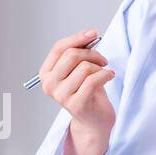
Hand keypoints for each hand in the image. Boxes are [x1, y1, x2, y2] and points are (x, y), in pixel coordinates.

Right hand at [37, 28, 114, 154]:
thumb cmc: (87, 92)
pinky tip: (109, 76)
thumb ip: (79, 52)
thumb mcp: (79, 69)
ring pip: (84, 68)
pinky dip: (106, 75)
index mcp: (46, 74)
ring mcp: (61, 96)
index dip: (77, 38)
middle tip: (102, 59)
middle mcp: (50, 85)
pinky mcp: (76, 104)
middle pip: (71, 56)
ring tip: (103, 72)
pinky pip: (93, 80)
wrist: (94, 121)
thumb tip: (89, 34)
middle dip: (92, 53)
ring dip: (99, 67)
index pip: (58, 48)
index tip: (93, 33)